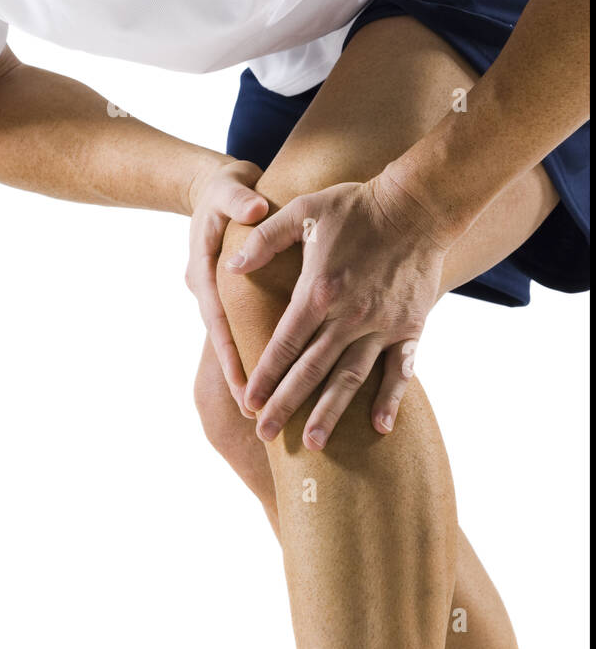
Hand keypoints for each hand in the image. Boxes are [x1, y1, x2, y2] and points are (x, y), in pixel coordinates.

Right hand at [186, 157, 268, 411]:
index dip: (230, 349)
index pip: (216, 316)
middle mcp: (207, 286)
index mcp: (203, 268)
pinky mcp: (232, 294)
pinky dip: (257, 347)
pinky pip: (243, 325)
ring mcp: (217, 292)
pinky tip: (278, 374)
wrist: (216, 186)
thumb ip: (240, 200)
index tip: (244, 381)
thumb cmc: (226, 187)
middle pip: (224, 336)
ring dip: (247, 368)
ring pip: (232, 336)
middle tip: (254, 415)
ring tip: (266, 407)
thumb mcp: (229, 187)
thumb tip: (255, 210)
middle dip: (238, 374)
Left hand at [225, 170, 459, 447]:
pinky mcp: (410, 327)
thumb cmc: (356, 206)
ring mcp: (382, 326)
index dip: (265, 376)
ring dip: (331, 413)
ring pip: (351, 379)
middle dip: (286, 405)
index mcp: (318, 292)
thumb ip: (265, 240)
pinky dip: (391, 400)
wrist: (419, 206)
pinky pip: (400, 371)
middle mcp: (349, 317)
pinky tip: (380, 428)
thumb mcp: (303, 211)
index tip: (249, 403)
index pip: (284, 345)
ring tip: (313, 443)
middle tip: (266, 434)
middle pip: (311, 371)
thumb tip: (230, 265)